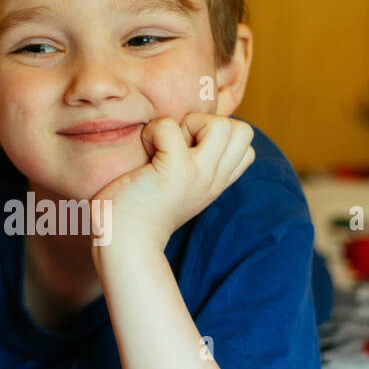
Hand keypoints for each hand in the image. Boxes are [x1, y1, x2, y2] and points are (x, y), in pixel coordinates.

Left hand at [92, 113, 254, 252]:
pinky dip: (154, 130)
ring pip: (222, 125)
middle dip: (209, 124)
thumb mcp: (178, 188)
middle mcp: (212, 180)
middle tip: (178, 144)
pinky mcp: (174, 171)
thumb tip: (187, 131)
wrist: (123, 245)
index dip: (218, 136)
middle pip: (243, 131)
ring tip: (167, 146)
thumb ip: (193, 165)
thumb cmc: (139, 212)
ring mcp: (197, 175)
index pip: (245, 147)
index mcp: (215, 183)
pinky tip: (145, 149)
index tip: (188, 149)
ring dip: (190, 123)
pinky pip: (170, 127)